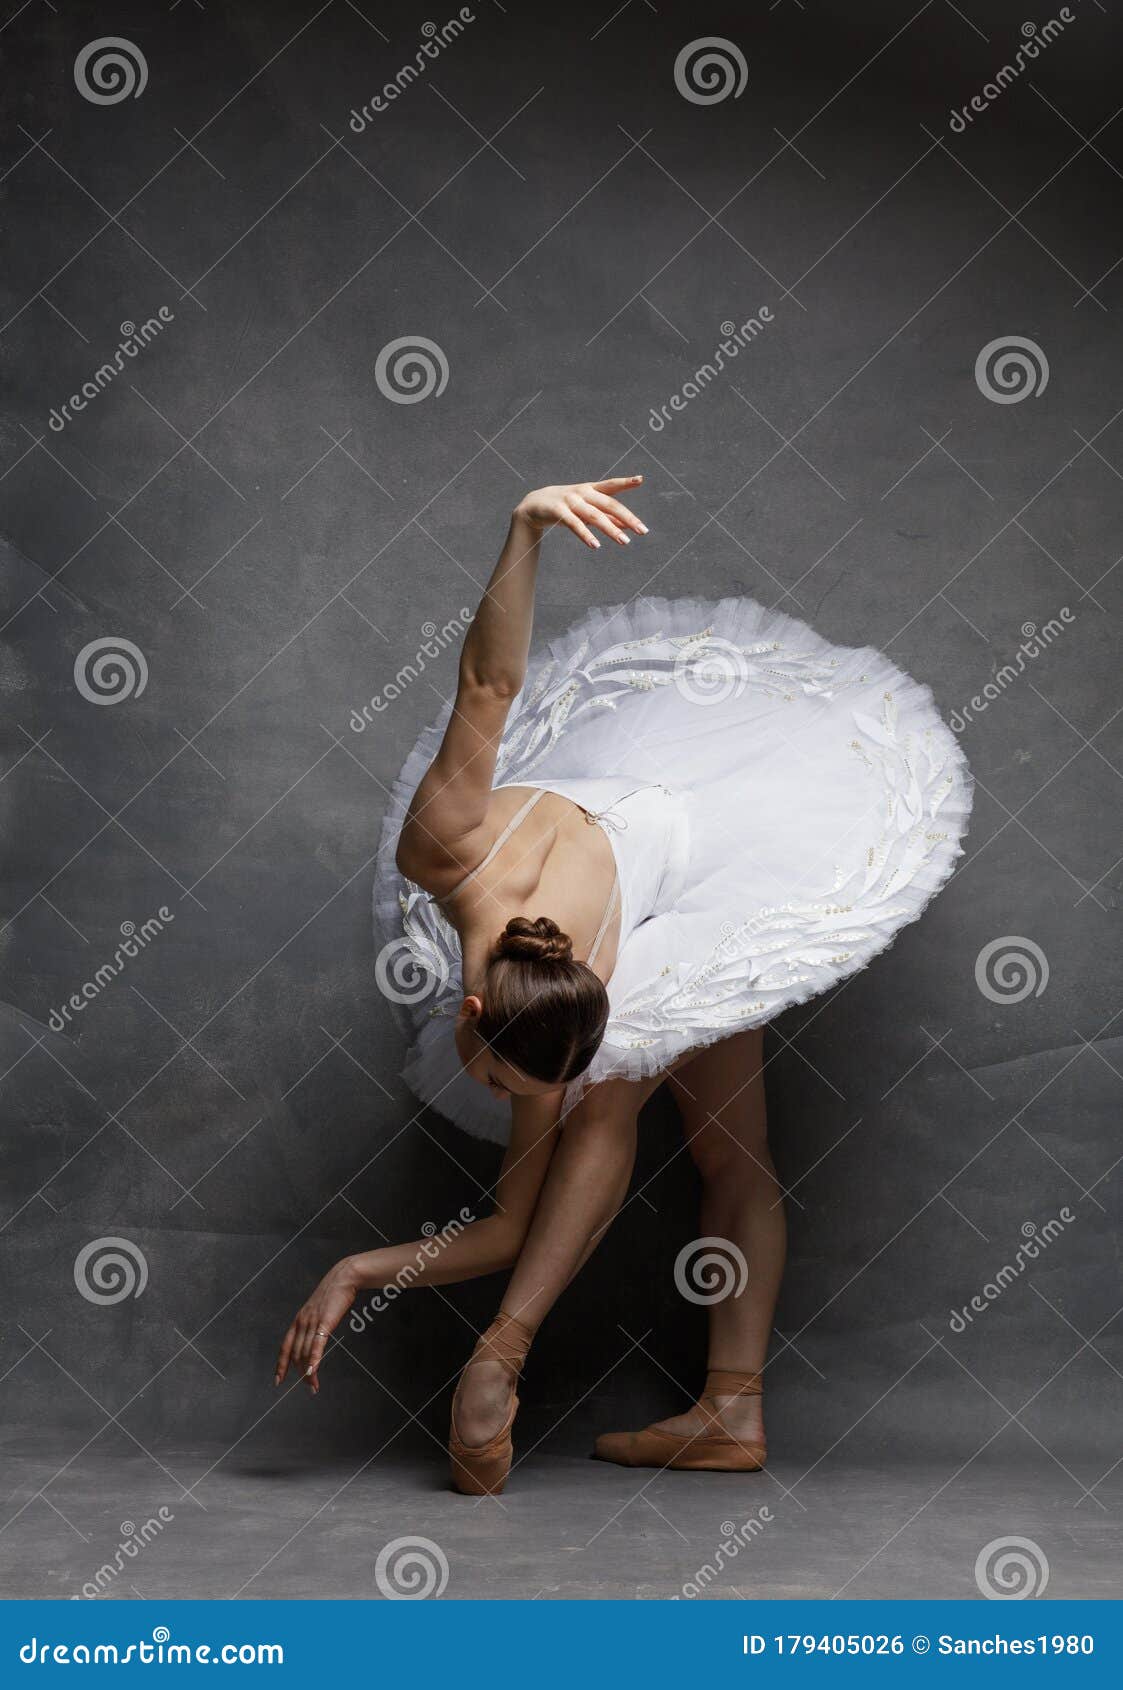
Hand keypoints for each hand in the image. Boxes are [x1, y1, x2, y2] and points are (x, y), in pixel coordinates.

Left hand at [274, 1258, 357, 1395]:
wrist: (343, 1278)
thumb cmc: (333, 1294)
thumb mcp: (318, 1311)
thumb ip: (314, 1325)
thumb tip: (314, 1340)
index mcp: (298, 1320)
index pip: (285, 1347)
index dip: (281, 1365)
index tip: (278, 1380)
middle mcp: (301, 1322)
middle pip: (296, 1354)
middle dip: (299, 1374)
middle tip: (309, 1387)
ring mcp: (312, 1322)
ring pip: (305, 1354)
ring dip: (308, 1373)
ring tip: (313, 1385)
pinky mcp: (324, 1323)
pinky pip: (317, 1346)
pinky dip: (313, 1361)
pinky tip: (312, 1372)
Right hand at [513, 476, 646, 549]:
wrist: (535, 505)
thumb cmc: (566, 506)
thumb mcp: (587, 509)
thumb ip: (606, 516)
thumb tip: (627, 525)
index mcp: (591, 489)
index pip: (611, 485)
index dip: (626, 482)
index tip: (640, 480)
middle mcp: (583, 493)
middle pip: (609, 504)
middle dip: (627, 517)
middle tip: (643, 530)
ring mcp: (571, 501)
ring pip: (595, 516)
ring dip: (611, 529)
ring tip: (625, 542)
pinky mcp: (559, 511)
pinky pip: (575, 524)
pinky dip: (586, 535)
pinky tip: (596, 545)